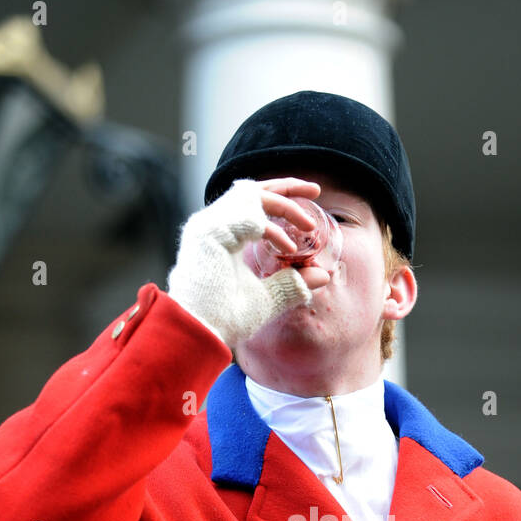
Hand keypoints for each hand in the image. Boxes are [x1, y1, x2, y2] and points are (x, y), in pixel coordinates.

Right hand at [166, 177, 330, 349]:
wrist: (198, 334)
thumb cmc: (223, 319)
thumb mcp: (266, 298)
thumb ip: (291, 284)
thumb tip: (322, 275)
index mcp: (221, 236)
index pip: (252, 205)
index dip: (282, 200)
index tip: (310, 213)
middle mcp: (212, 225)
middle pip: (253, 189)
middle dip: (287, 186)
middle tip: (315, 190)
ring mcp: (208, 226)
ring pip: (253, 197)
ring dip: (285, 206)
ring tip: (308, 225)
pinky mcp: (208, 232)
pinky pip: (249, 219)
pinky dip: (272, 230)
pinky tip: (288, 247)